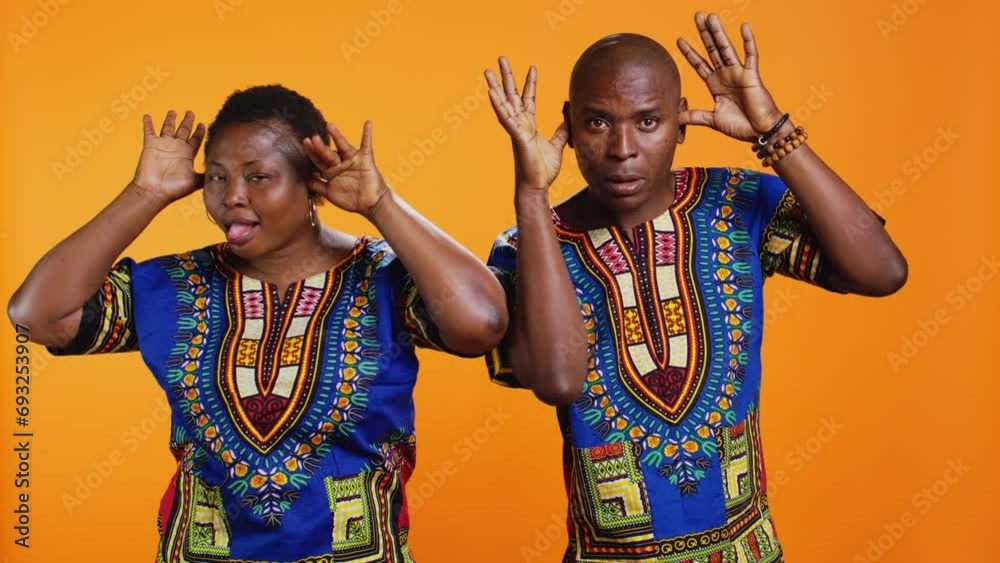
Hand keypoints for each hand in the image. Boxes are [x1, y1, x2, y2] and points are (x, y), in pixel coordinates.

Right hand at [132, 110, 205, 201]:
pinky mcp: (151, 145)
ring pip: (168, 128)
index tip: (203, 124)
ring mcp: (163, 145)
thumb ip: (205, 175)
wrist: (155, 191)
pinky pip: (149, 131)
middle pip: (184, 130)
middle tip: (191, 112)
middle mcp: (176, 148)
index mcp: (188, 154)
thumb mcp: (195, 181)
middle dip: (188, 121)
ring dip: (170, 119)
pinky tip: (147, 116)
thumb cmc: (174, 189)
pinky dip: (148, 123)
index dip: (199, 132)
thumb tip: (220, 175)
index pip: (196, 139)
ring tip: (173, 111)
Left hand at [303, 121, 389, 216]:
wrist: (371, 204)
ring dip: (337, 136)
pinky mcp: (365, 159)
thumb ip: (318, 186)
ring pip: (343, 147)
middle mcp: (340, 163)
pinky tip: (367, 123)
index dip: (312, 153)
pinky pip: (366, 145)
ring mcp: (352, 160)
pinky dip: (367, 134)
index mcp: (330, 171)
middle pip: (328, 154)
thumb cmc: (351, 199)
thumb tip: (305, 179)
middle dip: (320, 147)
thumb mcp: (331, 193)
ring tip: (330, 126)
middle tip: (313, 139)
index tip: (305, 143)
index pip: (319, 160)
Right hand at [485, 57, 568, 192]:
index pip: (528, 99)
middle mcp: (520, 125)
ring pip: (503, 104)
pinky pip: (506, 119)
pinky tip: (491, 93)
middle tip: (501, 59)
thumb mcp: (557, 145)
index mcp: (528, 126)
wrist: (537, 187)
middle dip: (507, 76)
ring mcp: (516, 130)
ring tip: (487, 71)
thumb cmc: (543, 170)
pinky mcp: (517, 137)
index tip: (532, 67)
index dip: (530, 83)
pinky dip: (498, 105)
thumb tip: (567, 116)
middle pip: (511, 95)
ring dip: (495, 87)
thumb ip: (561, 130)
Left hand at [676, 13, 783, 140]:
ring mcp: (739, 73)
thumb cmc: (740, 126)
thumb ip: (694, 116)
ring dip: (718, 32)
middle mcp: (726, 75)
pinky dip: (748, 41)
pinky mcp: (752, 75)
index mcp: (716, 85)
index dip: (689, 52)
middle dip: (703, 33)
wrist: (759, 132)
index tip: (679, 39)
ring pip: (726, 48)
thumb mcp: (711, 120)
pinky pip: (751, 55)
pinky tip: (744, 27)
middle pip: (712, 49)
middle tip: (697, 15)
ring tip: (711, 17)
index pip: (699, 64)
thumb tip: (675, 118)